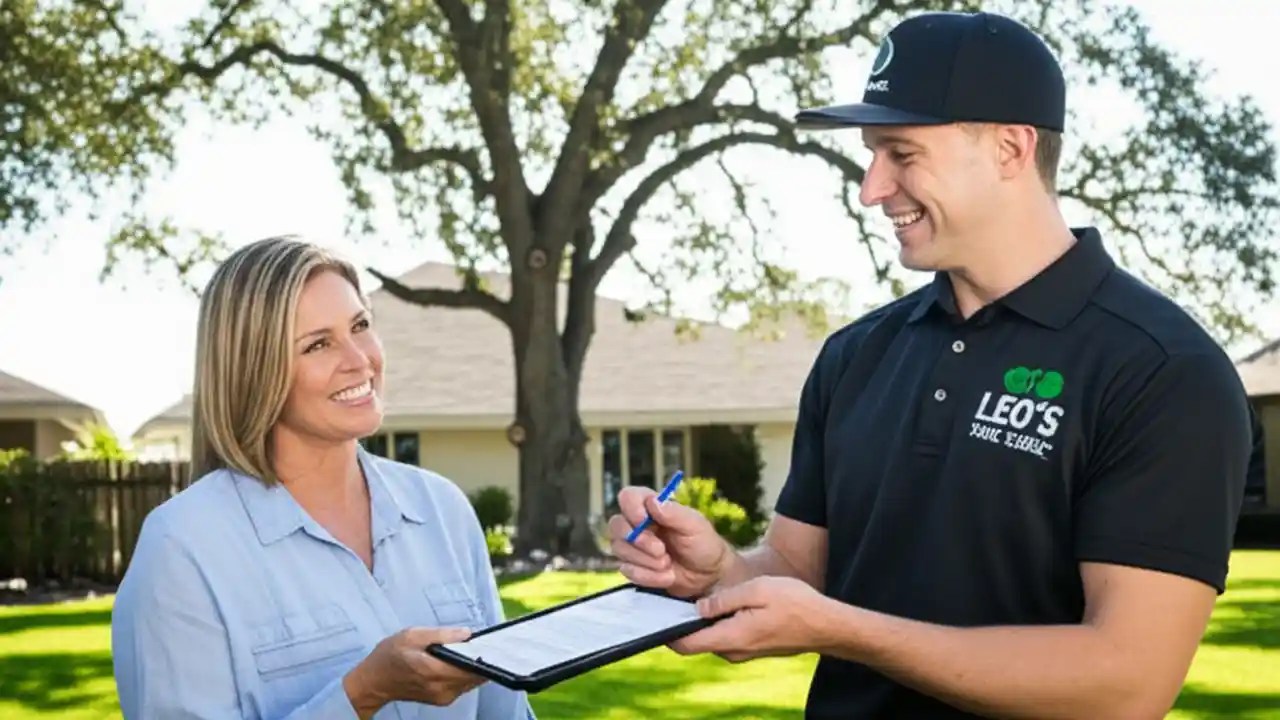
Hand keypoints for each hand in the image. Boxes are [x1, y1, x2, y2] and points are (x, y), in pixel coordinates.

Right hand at [343, 627, 484, 717]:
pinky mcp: (443, 699)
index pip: (470, 667)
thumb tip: (467, 633)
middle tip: (490, 642)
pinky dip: (468, 673)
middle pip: (475, 676)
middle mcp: (441, 688)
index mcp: (434, 671)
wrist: (374, 681)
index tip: (494, 642)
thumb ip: (441, 634)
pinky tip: (465, 660)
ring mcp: (443, 697)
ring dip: (476, 666)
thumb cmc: (390, 655)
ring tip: (478, 649)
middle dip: (483, 659)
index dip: (485, 655)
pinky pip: (464, 686)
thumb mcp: (412, 635)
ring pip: (471, 682)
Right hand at [608, 485, 732, 597]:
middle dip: (638, 541)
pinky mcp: (634, 567)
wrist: (708, 576)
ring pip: (619, 550)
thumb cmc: (704, 544)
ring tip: (668, 565)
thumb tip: (652, 501)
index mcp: (652, 507)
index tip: (644, 521)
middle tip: (662, 551)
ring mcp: (634, 546)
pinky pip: (627, 571)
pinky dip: (648, 577)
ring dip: (646, 561)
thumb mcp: (695, 525)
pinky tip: (667, 576)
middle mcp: (638, 524)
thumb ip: (674, 512)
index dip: (631, 508)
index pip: (627, 497)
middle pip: (616, 525)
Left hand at [670, 576, 828, 662]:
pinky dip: (718, 622)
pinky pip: (726, 636)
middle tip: (675, 593)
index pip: (686, 644)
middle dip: (682, 621)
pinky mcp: (752, 647)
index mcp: (731, 637)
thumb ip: (724, 599)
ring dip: (702, 620)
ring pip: (711, 637)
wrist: (827, 625)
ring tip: (699, 593)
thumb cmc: (796, 603)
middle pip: (696, 641)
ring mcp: (744, 652)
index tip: (655, 612)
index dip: (666, 631)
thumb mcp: (758, 590)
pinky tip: (722, 602)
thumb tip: (698, 607)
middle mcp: (734, 651)